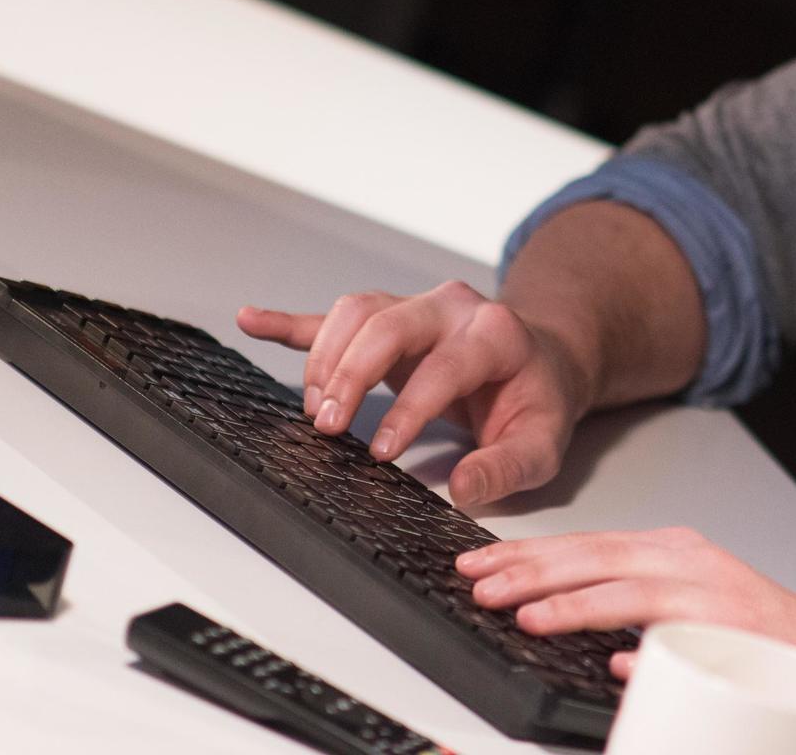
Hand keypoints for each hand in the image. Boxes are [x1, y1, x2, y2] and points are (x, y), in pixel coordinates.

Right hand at [237, 281, 590, 509]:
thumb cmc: (537, 401)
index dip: (408, 409)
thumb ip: (507, 467)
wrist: (543, 361)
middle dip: (350, 374)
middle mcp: (452, 309)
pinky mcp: (388, 320)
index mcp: (495, 335)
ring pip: (356, 311)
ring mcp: (416, 307)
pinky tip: (252, 320)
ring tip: (316, 410)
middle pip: (387, 324)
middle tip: (328, 427)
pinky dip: (290, 321)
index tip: (382, 452)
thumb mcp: (543, 444)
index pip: (444, 366)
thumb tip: (463, 489)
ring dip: (326, 358)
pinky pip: (331, 315)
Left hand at [456, 526, 795, 684]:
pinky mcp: (726, 618)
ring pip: (619, 579)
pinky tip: (590, 642)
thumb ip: (631, 621)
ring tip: (512, 607)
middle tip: (476, 579)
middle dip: (528, 566)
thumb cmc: (757, 645)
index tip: (481, 563)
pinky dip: (623, 629)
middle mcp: (685, 555)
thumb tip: (569, 632)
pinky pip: (662, 621)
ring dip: (561, 594)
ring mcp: (707, 583)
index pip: (586, 546)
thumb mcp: (682, 619)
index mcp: (670, 552)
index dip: (530, 554)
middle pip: (592, 552)